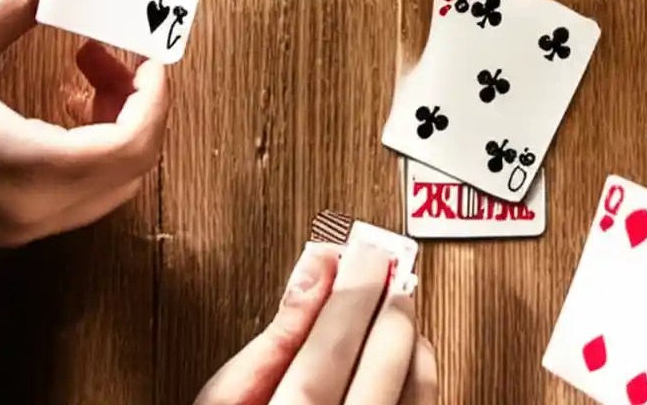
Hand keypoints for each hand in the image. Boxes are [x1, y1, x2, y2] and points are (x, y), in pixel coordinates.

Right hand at [0, 0, 169, 246]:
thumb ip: (14, 8)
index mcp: (30, 170)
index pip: (132, 143)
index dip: (155, 96)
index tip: (151, 53)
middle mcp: (37, 212)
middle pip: (133, 168)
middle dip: (141, 107)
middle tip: (117, 55)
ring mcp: (22, 230)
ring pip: (109, 187)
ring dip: (117, 129)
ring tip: (86, 71)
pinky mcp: (6, 231)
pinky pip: (78, 197)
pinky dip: (90, 153)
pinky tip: (60, 109)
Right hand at [196, 242, 436, 404]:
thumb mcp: (226, 399)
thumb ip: (276, 338)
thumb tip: (317, 270)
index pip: (325, 357)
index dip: (349, 299)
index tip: (363, 256)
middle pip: (378, 378)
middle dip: (389, 314)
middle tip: (391, 270)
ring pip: (413, 402)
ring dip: (413, 347)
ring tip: (399, 309)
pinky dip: (420, 384)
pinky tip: (410, 357)